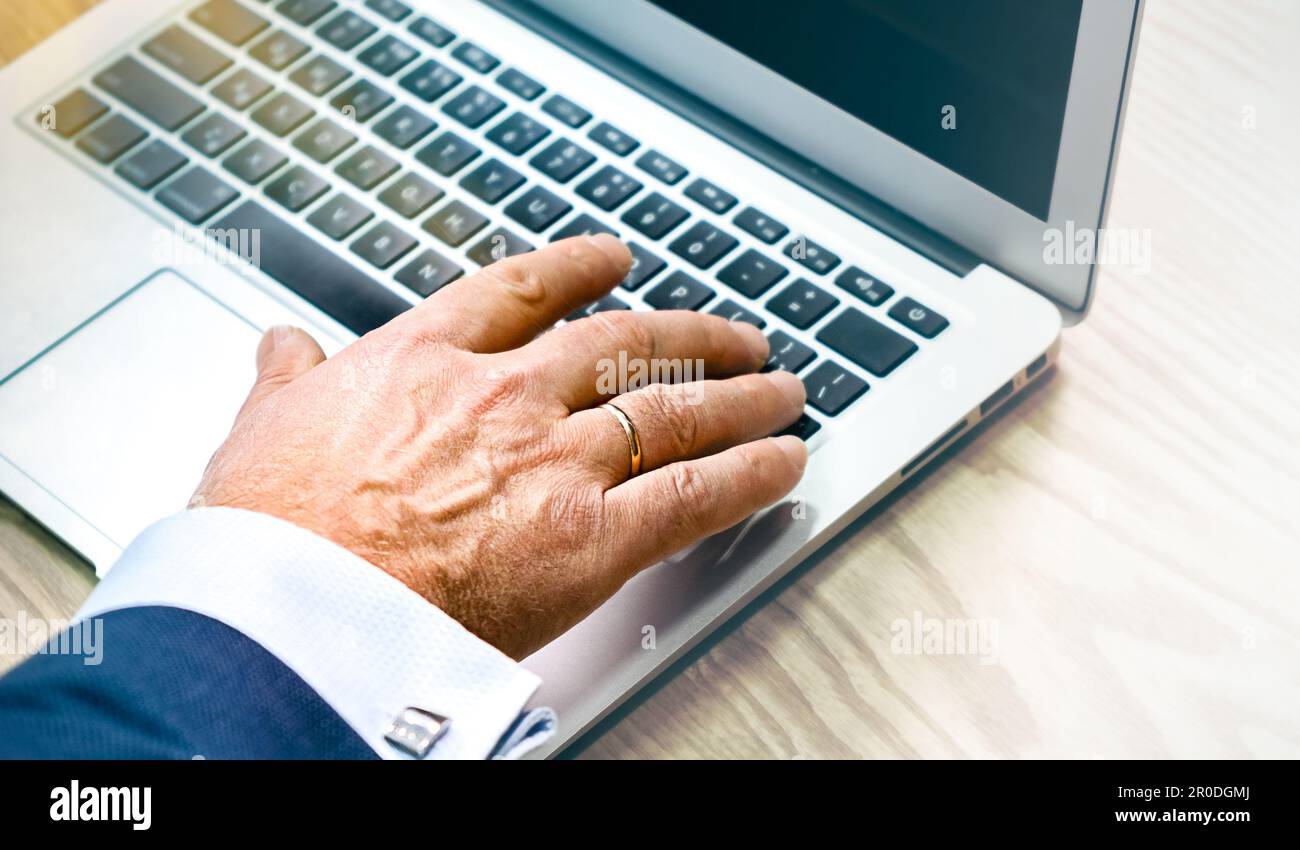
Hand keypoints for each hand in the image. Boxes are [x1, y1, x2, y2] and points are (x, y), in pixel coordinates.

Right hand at [193, 235, 806, 658]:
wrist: (295, 609)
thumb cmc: (271, 531)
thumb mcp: (259, 430)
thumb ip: (283, 380)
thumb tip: (281, 348)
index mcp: (426, 360)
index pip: (522, 292)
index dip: (579, 271)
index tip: (612, 262)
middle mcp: (506, 395)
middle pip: (625, 343)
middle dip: (691, 331)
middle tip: (731, 331)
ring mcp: (556, 459)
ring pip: (675, 407)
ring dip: (740, 393)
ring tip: (782, 386)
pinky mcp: (592, 535)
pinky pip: (694, 493)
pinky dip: (750, 473)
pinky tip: (785, 461)